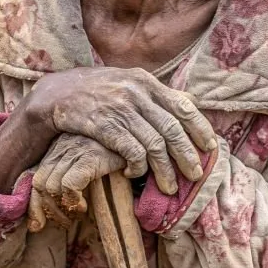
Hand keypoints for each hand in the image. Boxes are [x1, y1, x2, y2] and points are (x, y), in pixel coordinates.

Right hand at [0, 65, 215, 199]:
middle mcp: (136, 93)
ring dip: (164, 170)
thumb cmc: (96, 91)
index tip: (211, 148)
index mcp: (145, 81)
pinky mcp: (103, 125)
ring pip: (154, 145)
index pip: (182, 106)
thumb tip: (191, 104)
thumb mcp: (127, 81)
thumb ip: (154, 94)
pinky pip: (131, 152)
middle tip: (196, 175)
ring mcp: (119, 109)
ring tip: (169, 186)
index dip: (200, 129)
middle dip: (187, 156)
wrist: (56, 93)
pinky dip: (138, 168)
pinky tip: (135, 175)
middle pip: (172, 129)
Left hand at [28, 134, 123, 229]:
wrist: (140, 139)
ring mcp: (74, 151)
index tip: (38, 226)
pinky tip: (85, 206)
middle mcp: (62, 148)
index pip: (34, 179)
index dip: (34, 206)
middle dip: (49, 210)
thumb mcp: (90, 163)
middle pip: (40, 185)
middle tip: (67, 222)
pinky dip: (73, 200)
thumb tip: (54, 210)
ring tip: (80, 212)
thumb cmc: (117, 154)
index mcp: (59, 149)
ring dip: (63, 208)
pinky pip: (69, 184)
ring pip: (52, 187)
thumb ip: (71, 177)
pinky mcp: (90, 157)